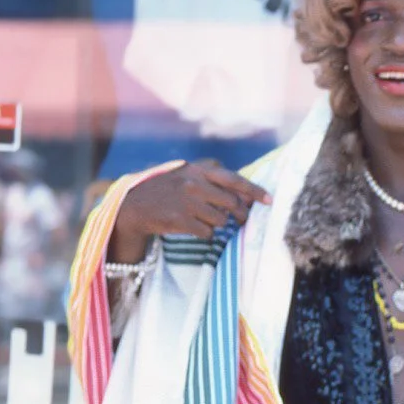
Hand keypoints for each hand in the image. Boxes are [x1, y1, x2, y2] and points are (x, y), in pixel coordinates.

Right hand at [110, 160, 270, 261]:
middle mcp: (193, 183)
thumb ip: (213, 181)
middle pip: (232, 203)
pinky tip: (194, 229)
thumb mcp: (186, 175)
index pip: (234, 180)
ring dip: (218, 224)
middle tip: (241, 219)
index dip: (254, 191)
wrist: (134, 205)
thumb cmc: (167, 191)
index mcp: (197, 170)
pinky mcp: (180, 220)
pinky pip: (208, 232)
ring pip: (221, 220)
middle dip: (240, 213)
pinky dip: (206, 234)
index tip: (269, 201)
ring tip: (204, 220)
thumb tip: (245, 196)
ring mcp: (186, 202)